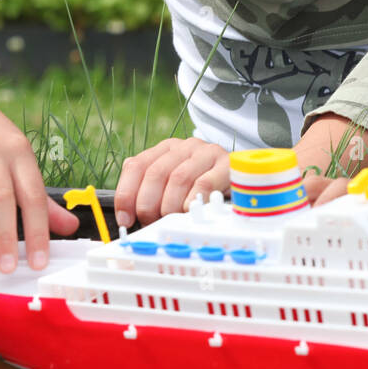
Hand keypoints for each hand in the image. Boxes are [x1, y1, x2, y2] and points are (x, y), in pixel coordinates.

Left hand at [114, 137, 229, 227]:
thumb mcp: (173, 186)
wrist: (242, 176)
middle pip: (156, 173)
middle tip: (151, 222)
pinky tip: (190, 211)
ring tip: (171, 219)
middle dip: (148, 204)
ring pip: (179, 178)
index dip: (126, 195)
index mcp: (165, 149)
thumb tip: (129, 219)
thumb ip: (151, 194)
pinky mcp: (226, 164)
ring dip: (170, 206)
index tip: (126, 219)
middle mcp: (185, 146)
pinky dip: (192, 201)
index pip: (136, 166)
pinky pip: (204, 183)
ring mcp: (206, 152)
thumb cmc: (201, 187)